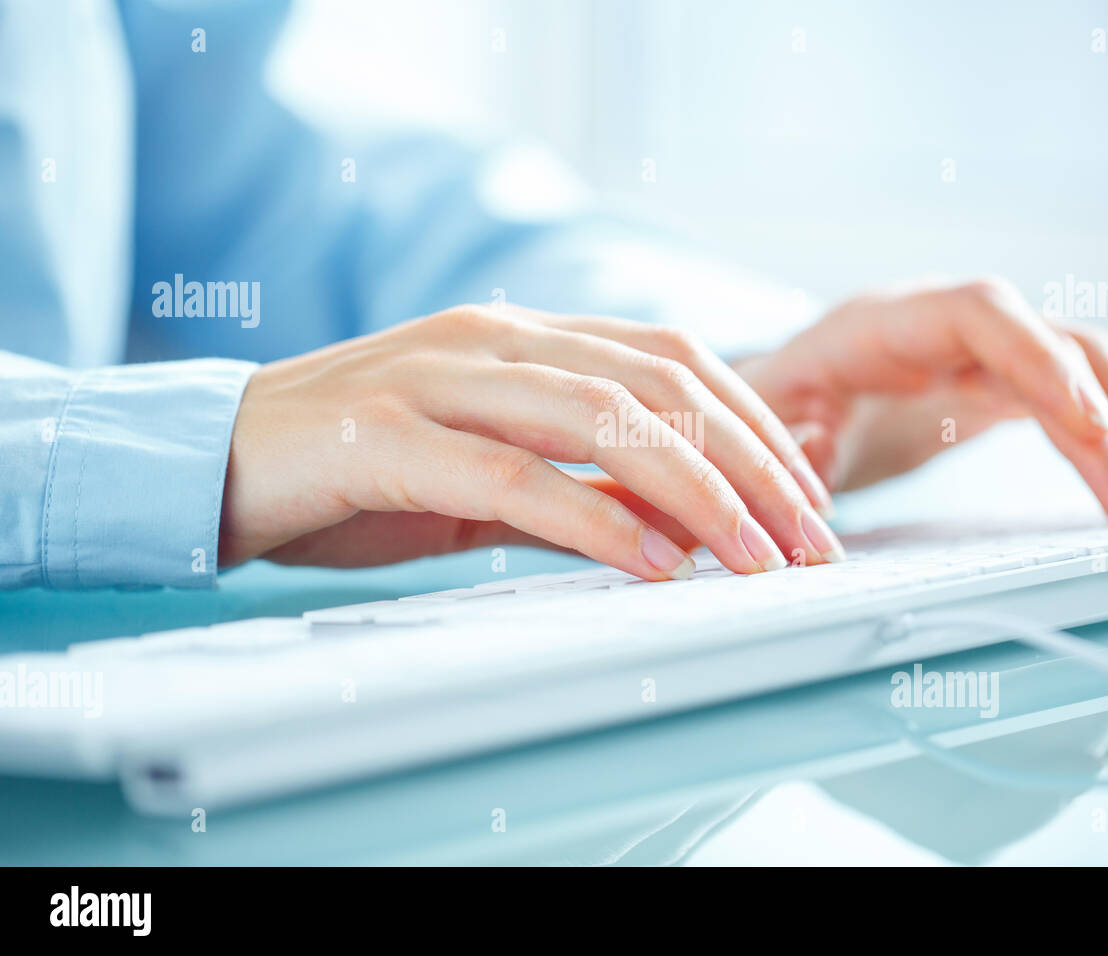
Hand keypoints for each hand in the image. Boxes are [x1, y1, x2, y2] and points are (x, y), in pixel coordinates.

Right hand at [219, 305, 841, 579]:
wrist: (217, 461)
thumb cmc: (359, 471)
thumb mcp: (486, 471)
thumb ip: (574, 481)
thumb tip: (678, 523)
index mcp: (521, 334)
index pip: (672, 357)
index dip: (755, 421)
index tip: (805, 493)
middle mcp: (491, 338)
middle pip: (660, 383)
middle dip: (751, 463)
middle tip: (806, 537)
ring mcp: (439, 378)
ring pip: (603, 418)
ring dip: (698, 492)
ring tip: (754, 557)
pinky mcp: (388, 437)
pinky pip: (516, 475)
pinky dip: (596, 518)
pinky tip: (652, 562)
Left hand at [738, 277, 1107, 522]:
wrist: (775, 388)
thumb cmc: (765, 399)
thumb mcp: (762, 413)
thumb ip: (784, 432)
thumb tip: (812, 456)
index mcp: (886, 322)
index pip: (981, 316)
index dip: (1039, 359)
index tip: (1088, 425)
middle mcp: (946, 326)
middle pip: (1052, 346)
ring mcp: (979, 355)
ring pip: (1082, 372)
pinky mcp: (999, 387)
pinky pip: (1080, 397)